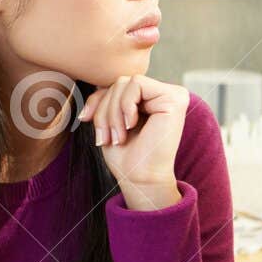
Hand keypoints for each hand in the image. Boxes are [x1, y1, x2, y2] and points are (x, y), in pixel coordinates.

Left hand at [75, 75, 190, 210]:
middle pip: (119, 83)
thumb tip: (93, 83)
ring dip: (112, 112)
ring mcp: (172, 94)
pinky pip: (137, 84)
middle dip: (104, 109)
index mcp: (149, 99)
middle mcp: (163, 94)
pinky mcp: (175, 98)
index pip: (116, 86)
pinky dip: (125, 105)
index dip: (97, 101)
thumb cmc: (126, 156)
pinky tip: (131, 124)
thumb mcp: (108, 120)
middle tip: (106, 137)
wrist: (140, 178)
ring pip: (125, 82)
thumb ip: (107, 97)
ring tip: (118, 136)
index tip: (85, 120)